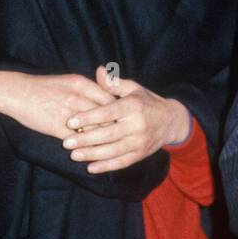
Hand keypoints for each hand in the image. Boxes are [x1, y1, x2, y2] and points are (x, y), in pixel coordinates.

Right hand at [0, 70, 115, 141]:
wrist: (17, 92)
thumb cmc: (44, 87)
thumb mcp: (70, 81)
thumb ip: (89, 89)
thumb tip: (107, 100)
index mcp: (82, 84)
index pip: (110, 99)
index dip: (119, 112)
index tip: (125, 121)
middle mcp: (78, 97)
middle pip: (107, 115)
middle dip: (116, 127)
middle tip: (123, 137)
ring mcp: (68, 113)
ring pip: (95, 129)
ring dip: (103, 139)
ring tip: (112, 148)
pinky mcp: (57, 127)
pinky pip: (78, 140)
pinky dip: (87, 147)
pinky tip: (92, 153)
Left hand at [57, 66, 189, 174]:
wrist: (171, 121)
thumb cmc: (146, 102)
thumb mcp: (133, 88)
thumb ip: (114, 83)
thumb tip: (99, 71)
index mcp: (133, 106)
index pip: (108, 112)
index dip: (88, 117)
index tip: (70, 121)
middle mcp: (137, 125)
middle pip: (108, 134)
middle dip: (86, 139)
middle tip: (66, 143)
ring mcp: (139, 142)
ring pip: (113, 151)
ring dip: (92, 154)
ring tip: (74, 155)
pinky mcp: (140, 154)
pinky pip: (121, 162)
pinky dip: (106, 166)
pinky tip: (90, 167)